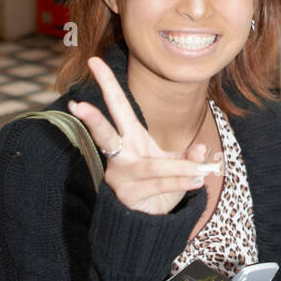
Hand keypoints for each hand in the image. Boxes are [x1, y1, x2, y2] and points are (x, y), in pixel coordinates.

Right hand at [68, 55, 215, 214]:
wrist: (149, 219)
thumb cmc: (158, 183)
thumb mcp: (174, 164)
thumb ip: (188, 156)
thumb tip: (202, 150)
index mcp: (131, 136)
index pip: (118, 106)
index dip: (107, 84)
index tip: (94, 61)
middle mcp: (121, 154)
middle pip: (105, 133)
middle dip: (92, 119)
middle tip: (78, 105)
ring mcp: (121, 176)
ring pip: (151, 167)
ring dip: (179, 169)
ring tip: (200, 172)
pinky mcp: (128, 196)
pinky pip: (160, 185)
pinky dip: (182, 183)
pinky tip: (196, 181)